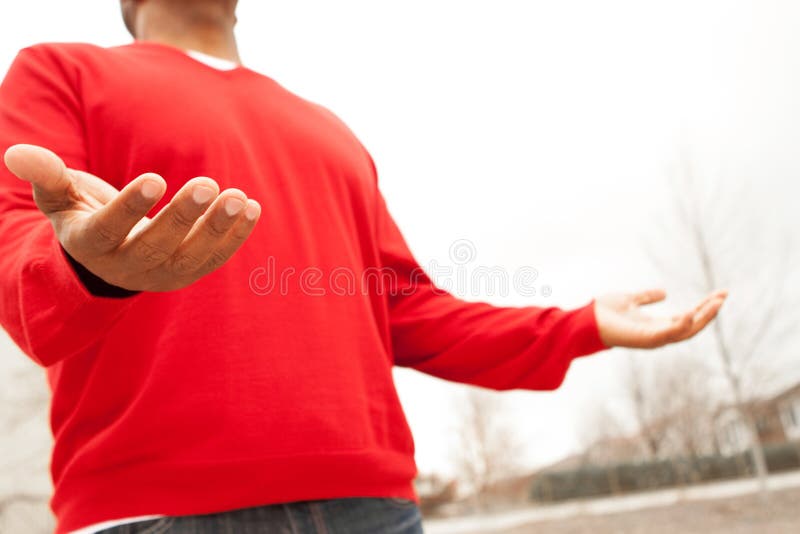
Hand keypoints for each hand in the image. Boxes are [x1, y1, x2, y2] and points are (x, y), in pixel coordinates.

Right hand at [3, 144, 261, 291]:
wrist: (109, 254)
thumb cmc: (83, 214)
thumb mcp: (61, 197)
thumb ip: (46, 176)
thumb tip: (16, 154)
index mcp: (91, 245)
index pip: (110, 229)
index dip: (131, 206)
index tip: (154, 178)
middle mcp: (127, 267)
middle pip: (157, 246)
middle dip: (183, 216)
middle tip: (207, 183)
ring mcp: (162, 274)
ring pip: (192, 257)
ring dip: (217, 228)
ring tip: (238, 197)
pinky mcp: (189, 272)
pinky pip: (215, 258)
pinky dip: (235, 236)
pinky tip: (252, 209)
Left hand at [594, 289, 726, 347]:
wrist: (585, 320)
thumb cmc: (604, 313)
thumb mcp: (630, 300)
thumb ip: (647, 297)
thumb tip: (665, 292)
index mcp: (657, 326)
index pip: (688, 318)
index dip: (705, 307)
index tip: (720, 294)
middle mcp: (658, 334)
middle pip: (692, 325)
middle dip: (709, 312)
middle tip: (724, 296)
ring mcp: (653, 339)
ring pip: (686, 331)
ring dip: (702, 317)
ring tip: (716, 303)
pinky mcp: (644, 339)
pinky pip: (668, 334)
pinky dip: (680, 325)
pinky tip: (691, 313)